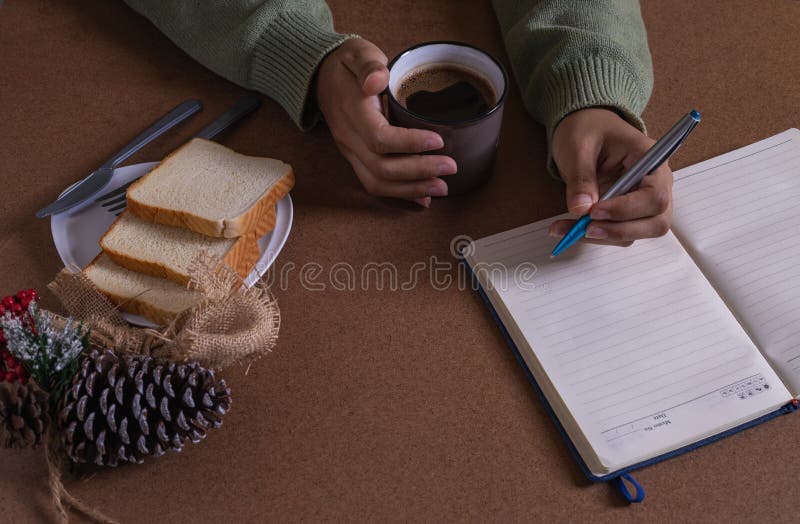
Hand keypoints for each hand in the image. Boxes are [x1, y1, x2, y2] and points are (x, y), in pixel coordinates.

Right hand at [315, 38, 456, 206]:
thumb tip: (378, 80)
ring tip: (442, 187)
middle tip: (450, 168)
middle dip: (418, 172)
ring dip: (411, 189)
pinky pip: (374, 184)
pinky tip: (423, 198)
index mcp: (353, 113)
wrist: (320, 78)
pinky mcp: (355, 159)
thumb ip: (369, 65)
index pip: (380, 138)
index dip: (410, 143)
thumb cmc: (347, 65)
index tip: (438, 141)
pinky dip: (400, 195)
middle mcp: (349, 138)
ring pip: (377, 182)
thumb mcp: (358, 53)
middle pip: (381, 168)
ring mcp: (350, 152)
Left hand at [549, 108, 672, 245]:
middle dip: (619, 230)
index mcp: (651, 159)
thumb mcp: (578, 146)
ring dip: (603, 237)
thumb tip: (580, 209)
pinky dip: (595, 236)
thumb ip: (581, 177)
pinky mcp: (627, 212)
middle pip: (655, 221)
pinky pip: (618, 232)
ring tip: (567, 230)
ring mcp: (643, 200)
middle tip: (585, 228)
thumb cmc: (587, 128)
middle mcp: (655, 183)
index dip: (626, 209)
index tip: (594, 211)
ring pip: (636, 233)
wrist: (584, 127)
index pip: (654, 195)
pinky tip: (569, 229)